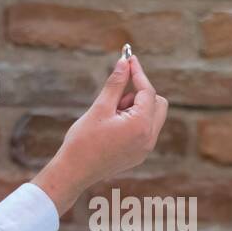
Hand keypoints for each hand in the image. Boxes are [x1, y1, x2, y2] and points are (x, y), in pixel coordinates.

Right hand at [32, 54, 168, 215]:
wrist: (74, 172)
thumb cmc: (83, 140)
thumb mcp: (100, 107)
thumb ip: (115, 83)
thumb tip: (124, 62)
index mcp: (141, 125)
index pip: (148, 91)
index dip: (138, 73)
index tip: (129, 58)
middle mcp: (149, 138)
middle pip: (157, 103)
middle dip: (140, 94)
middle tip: (115, 98)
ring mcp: (145, 149)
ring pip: (151, 117)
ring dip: (135, 108)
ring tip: (109, 117)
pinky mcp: (139, 155)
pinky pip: (144, 130)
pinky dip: (133, 121)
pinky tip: (110, 128)